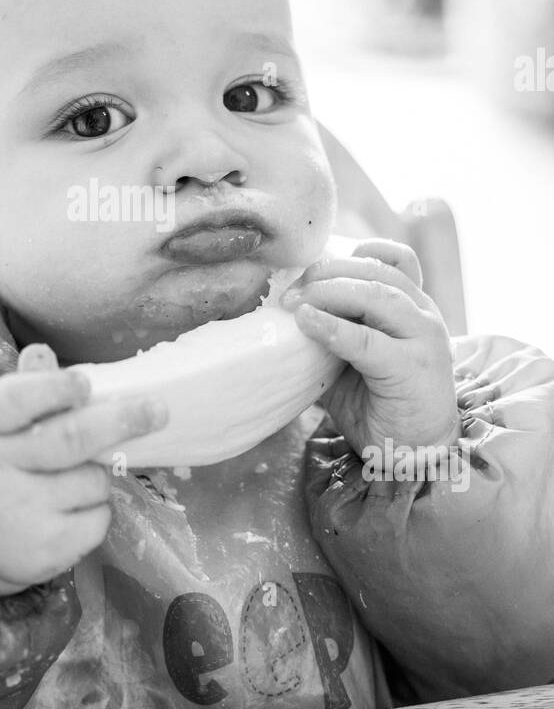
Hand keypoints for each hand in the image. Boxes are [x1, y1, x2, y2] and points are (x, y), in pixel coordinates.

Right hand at [0, 343, 167, 595]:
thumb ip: (25, 391)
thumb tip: (41, 352)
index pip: (16, 400)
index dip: (53, 390)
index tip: (84, 384)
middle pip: (71, 438)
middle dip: (120, 421)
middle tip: (158, 410)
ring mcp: (19, 511)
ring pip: (93, 481)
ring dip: (97, 478)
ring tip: (68, 485)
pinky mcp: (43, 548)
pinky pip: (98, 518)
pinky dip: (96, 514)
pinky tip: (67, 515)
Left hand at [282, 239, 458, 459]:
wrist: (416, 454)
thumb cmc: (381, 403)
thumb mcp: (356, 356)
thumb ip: (337, 327)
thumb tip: (285, 308)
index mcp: (413, 305)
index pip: (392, 257)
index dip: (352, 254)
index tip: (314, 269)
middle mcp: (424, 314)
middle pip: (375, 270)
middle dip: (327, 272)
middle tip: (289, 290)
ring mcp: (424, 339)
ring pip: (375, 295)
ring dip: (328, 293)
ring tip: (293, 303)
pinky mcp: (412, 369)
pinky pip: (368, 341)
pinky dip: (333, 328)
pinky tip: (307, 322)